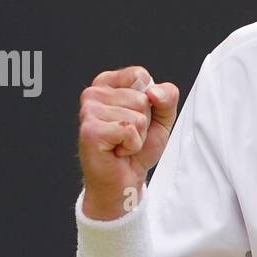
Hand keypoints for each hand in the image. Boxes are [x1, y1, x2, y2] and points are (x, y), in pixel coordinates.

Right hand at [78, 65, 179, 216]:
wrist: (125, 181)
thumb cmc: (138, 148)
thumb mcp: (162, 118)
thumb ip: (167, 97)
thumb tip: (154, 91)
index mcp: (107, 83)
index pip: (141, 75)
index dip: (151, 101)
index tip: (137, 117)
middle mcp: (93, 93)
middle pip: (142, 98)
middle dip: (144, 123)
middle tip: (129, 136)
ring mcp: (89, 111)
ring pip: (138, 116)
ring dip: (137, 136)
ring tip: (122, 144)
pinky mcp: (91, 130)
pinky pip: (129, 130)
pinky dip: (132, 146)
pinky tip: (117, 151)